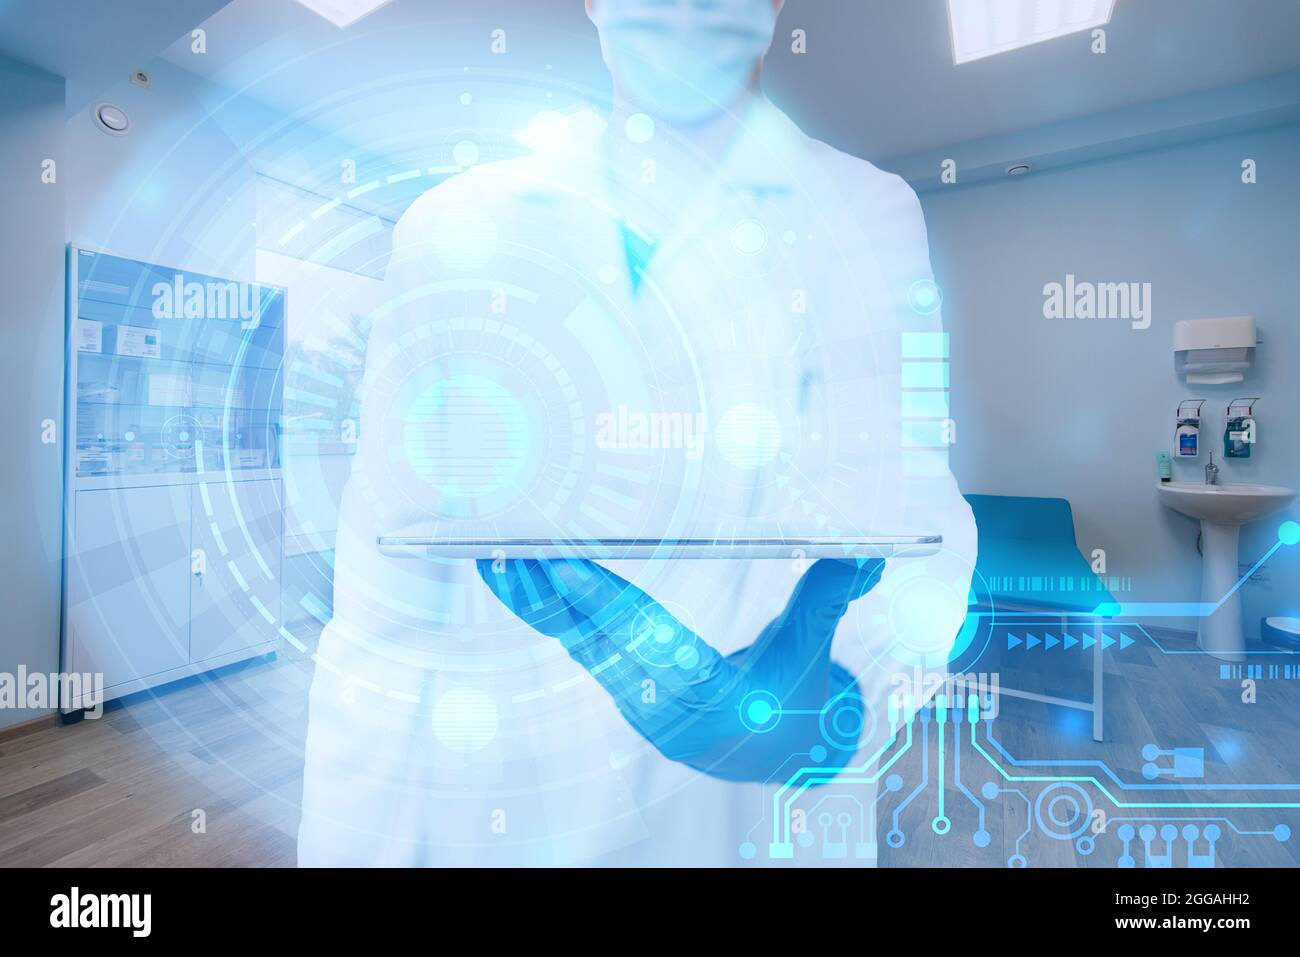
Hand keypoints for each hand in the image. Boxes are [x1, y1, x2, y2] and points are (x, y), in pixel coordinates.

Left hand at [477, 557, 882, 782]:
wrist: (770, 752)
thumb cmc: (791, 696)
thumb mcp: (811, 651)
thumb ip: (827, 598)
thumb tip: (866, 554)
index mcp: (709, 699)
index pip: (647, 644)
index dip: (604, 603)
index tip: (561, 565)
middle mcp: (661, 706)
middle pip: (596, 646)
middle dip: (548, 598)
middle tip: (504, 553)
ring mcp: (634, 702)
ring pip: (577, 647)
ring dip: (536, 604)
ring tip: (497, 560)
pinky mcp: (621, 691)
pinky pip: (578, 648)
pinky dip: (548, 614)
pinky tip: (520, 582)